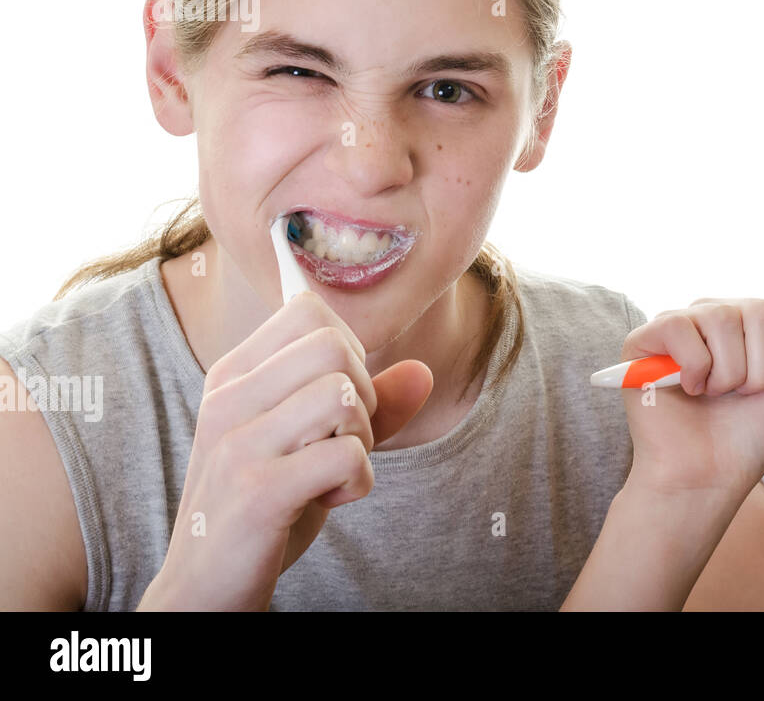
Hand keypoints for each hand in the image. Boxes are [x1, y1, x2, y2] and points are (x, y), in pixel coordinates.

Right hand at [138, 291, 432, 610]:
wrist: (203, 589)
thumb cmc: (263, 506)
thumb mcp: (311, 443)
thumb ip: (369, 406)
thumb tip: (424, 370)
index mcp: (233, 376)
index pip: (307, 311)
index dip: (348, 351)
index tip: (335, 402)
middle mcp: (228, 399)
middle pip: (334, 346)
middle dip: (364, 394)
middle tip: (341, 441)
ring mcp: (237, 443)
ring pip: (344, 395)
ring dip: (362, 439)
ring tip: (332, 471)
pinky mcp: (257, 491)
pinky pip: (347, 455)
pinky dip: (358, 482)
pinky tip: (328, 500)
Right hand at [621, 291, 763, 501]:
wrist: (707, 478)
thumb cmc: (748, 438)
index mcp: (755, 321)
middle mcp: (721, 312)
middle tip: (745, 396)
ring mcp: (684, 321)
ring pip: (725, 320)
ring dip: (730, 375)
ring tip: (716, 396)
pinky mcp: (648, 337)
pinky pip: (683, 329)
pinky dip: (694, 370)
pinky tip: (689, 390)